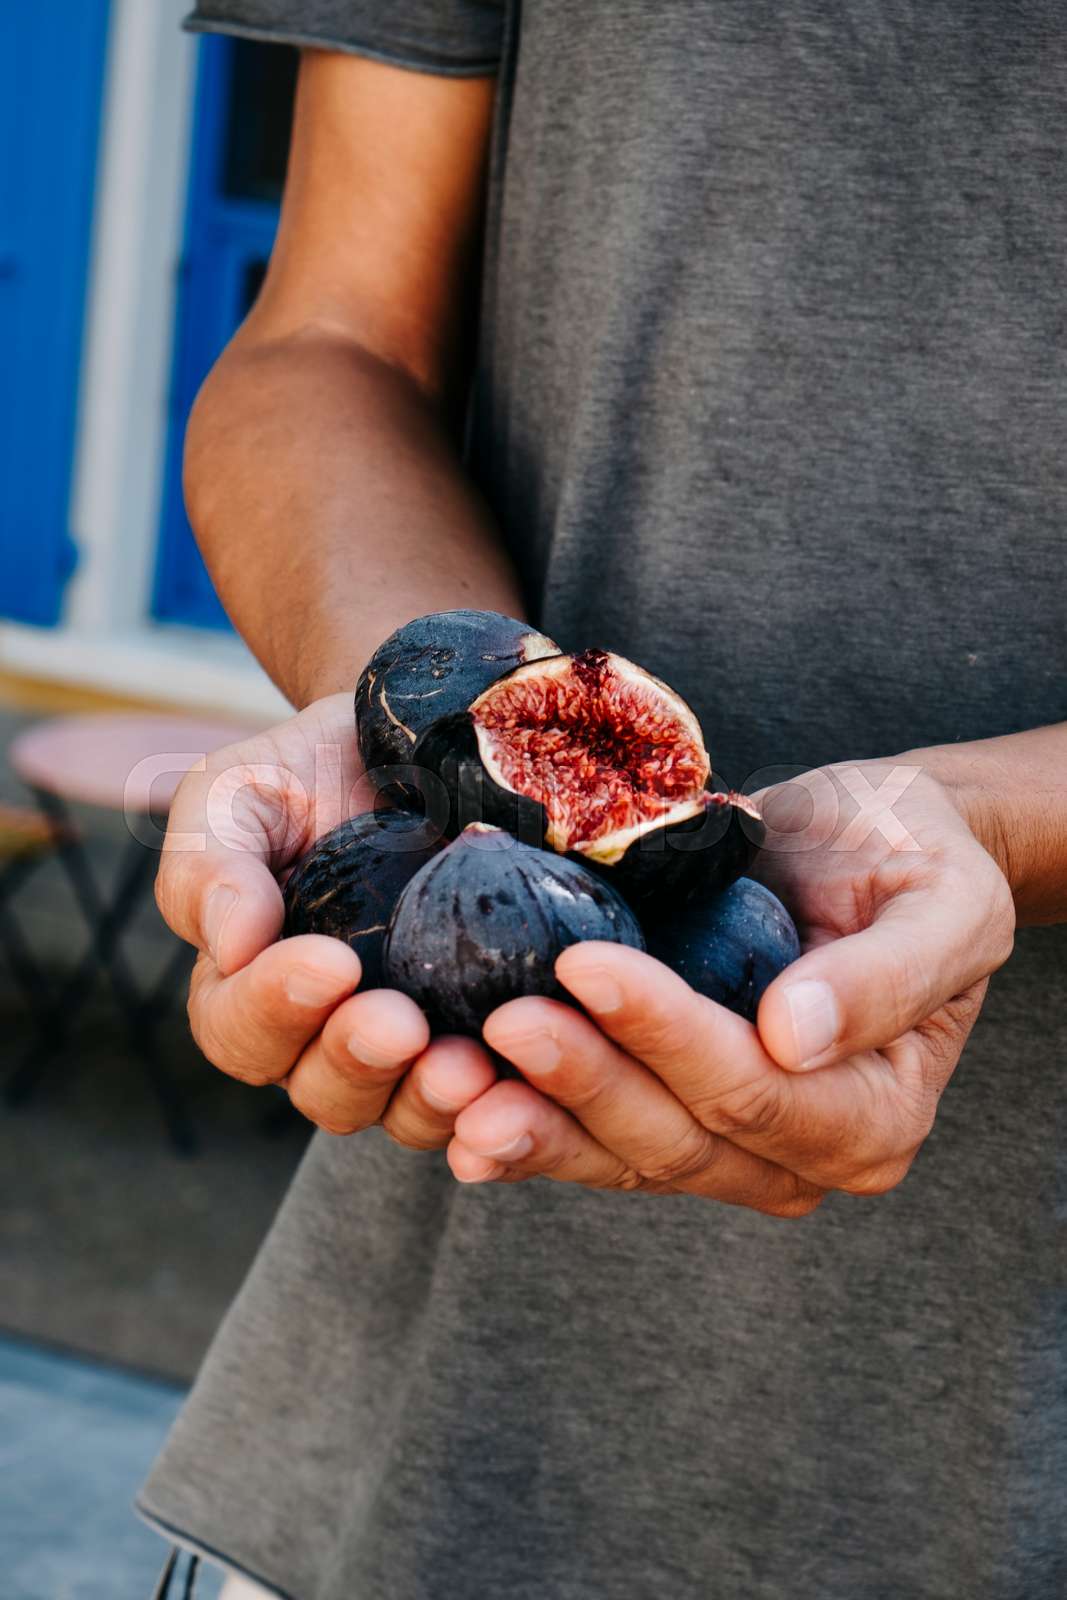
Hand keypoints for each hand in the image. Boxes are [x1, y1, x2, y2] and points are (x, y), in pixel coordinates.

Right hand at [155, 693, 493, 1139]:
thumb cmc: (309, 771)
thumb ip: (210, 865)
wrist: (417, 740)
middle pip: (324, 1090)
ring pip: (405, 1112)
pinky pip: (493, 1099)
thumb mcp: (238, 794)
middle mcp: (327, 1035)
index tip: (329, 963)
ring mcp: (415, 1046)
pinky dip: (504, 1102)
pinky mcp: (489, 1037)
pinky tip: (524, 1077)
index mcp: (251, 988)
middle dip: (357, 1061)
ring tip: (465, 1067)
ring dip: (430, 1098)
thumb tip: (227, 948)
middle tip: (399, 1025)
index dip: (274, 1009)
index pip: (239, 1029)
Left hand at [446, 760, 1015, 1211]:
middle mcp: (800, 1153)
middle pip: (677, 1138)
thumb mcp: (942, 900)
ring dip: (535, 1123)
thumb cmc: (914, 858)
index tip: (586, 965)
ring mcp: (728, 1148)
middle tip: (502, 1021)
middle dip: (584, 1083)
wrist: (868, 844)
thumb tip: (792, 1038)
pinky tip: (454, 1116)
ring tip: (454, 1084)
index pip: (758, 1092)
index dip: (668, 1036)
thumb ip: (886, 976)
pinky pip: (590, 1138)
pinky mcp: (666, 1114)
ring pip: (620, 1156)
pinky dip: (527, 1126)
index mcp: (874, 1112)